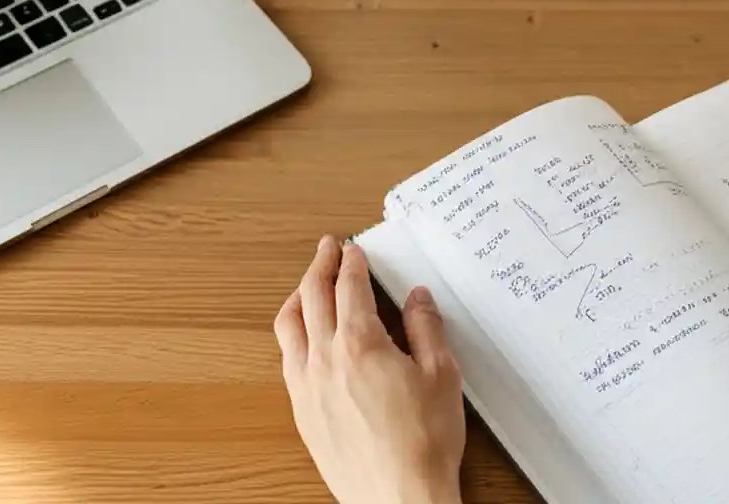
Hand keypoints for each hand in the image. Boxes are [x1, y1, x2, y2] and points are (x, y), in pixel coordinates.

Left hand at [275, 236, 465, 503]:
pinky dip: (293, 334)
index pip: (349, 287)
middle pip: (312, 297)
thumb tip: (417, 298)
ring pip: (289, 326)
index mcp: (360, 343)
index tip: (354, 248)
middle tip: (327, 249)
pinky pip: (287, 359)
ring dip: (298, 296)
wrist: (398, 497)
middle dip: (320, 266)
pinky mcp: (302, 411)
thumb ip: (427, 328)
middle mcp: (325, 359)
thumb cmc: (424, 443)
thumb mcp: (441, 375)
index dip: (352, 262)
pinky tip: (304, 337)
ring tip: (308, 286)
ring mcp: (306, 386)